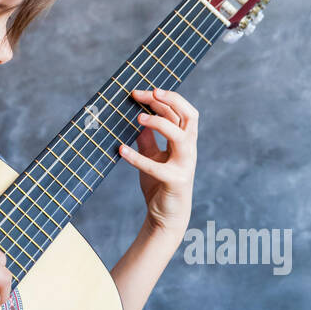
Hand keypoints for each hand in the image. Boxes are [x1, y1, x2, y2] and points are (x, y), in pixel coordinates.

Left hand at [118, 88, 197, 242]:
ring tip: (138, 119)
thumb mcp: (152, 155)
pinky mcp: (175, 181)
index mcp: (185, 141)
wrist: (167, 217)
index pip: (182, 112)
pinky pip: (156, 166)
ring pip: (181, 136)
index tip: (141, 92)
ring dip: (160, 123)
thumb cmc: (159, 183)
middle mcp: (189, 150)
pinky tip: (121, 150)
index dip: (165, 98)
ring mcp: (185, 165)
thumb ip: (148, 137)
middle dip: (169, 101)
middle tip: (145, 93)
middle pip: (188, 117)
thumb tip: (137, 116)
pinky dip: (137, 157)